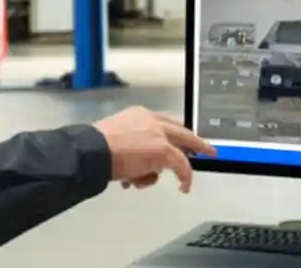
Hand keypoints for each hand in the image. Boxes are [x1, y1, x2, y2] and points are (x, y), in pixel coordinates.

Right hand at [93, 106, 216, 193]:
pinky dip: (185, 177)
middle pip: (182, 131)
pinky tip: (184, 186)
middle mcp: (152, 121)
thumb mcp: (115, 140)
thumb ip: (131, 147)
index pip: (163, 122)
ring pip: (181, 150)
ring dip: (168, 169)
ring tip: (143, 179)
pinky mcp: (164, 150)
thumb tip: (137, 167)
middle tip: (208, 149)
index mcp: (139, 115)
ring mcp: (160, 135)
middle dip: (196, 142)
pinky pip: (182, 165)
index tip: (178, 140)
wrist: (93, 150)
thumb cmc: (96, 148)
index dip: (173, 133)